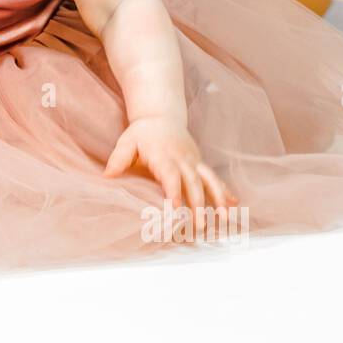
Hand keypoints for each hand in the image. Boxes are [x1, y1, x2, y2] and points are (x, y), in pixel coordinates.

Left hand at [104, 117, 237, 217]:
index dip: (174, 191)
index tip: (177, 209)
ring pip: (209, 180)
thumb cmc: (142, 133)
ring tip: (225, 218)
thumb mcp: (127, 141)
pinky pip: (214, 177)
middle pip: (193, 182)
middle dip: (198, 205)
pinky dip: (225, 190)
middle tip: (200, 226)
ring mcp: (194, 161)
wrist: (162, 115)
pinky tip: (235, 204)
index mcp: (163, 155)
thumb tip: (107, 176)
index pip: (170, 175)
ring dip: (218, 199)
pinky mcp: (200, 163)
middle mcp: (182, 159)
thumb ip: (119, 158)